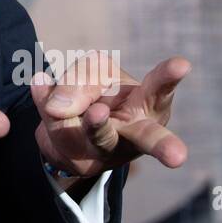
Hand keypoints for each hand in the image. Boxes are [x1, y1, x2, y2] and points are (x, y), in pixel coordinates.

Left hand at [31, 51, 190, 183]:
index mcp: (150, 102)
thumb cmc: (100, 93)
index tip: (183, 64)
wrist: (73, 131)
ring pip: (101, 136)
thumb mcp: (95, 73)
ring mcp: (106, 148)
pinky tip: (38, 81)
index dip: (169, 76)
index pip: (160, 88)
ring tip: (96, 113)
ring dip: (96, 123)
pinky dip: (44, 98)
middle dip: (164, 146)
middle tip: (178, 157)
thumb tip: (58, 107)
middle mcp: (134, 131)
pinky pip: (57, 125)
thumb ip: (81, 80)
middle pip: (150, 138)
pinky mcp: (78, 157)